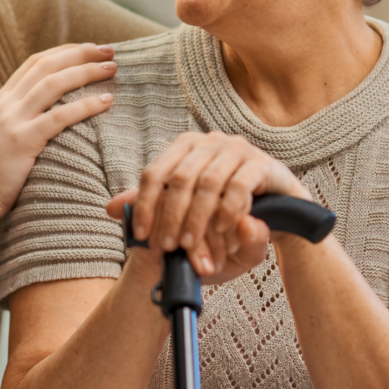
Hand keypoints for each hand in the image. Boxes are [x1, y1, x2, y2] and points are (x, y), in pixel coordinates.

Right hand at [0, 43, 116, 221]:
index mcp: (1, 99)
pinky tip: (106, 101)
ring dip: (86, 72)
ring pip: (54, 84)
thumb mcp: (1, 134)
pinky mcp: (23, 140)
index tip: (89, 48)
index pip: (35, 62)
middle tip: (109, 52)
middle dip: (81, 53)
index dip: (65, 51)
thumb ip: (20, 118)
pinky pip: (60, 116)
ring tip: (112, 70)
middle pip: (47, 65)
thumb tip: (53, 111)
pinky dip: (85, 105)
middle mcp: (6, 104)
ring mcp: (13, 120)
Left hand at [105, 131, 308, 279]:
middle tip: (166, 247)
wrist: (279, 214)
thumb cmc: (224, 215)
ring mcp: (235, 149)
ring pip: (206, 182)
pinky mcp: (260, 163)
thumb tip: (108, 208)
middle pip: (178, 178)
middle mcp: (206, 142)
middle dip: (169, 216)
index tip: (140, 236)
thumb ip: (152, 207)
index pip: (153, 173)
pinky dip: (227, 212)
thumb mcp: (185, 215)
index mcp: (183, 148)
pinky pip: (238, 186)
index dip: (143, 205)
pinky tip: (222, 231)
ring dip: (195, 218)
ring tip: (190, 245)